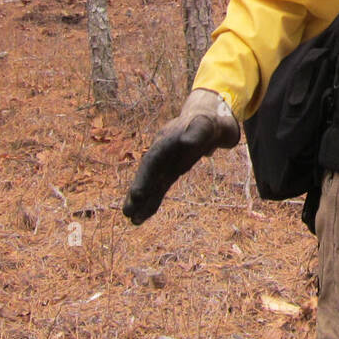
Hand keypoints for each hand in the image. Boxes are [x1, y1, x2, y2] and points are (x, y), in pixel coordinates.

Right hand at [123, 89, 239, 224]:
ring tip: (131, 220)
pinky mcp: (171, 171)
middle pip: (147, 174)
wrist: (211, 119)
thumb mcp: (207, 125)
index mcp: (166, 140)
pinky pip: (159, 188)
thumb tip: (188, 142)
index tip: (137, 195)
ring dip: (142, 202)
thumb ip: (198, 132)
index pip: (152, 161)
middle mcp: (161, 152)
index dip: (144, 178)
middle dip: (138, 193)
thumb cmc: (209, 122)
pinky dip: (152, 202)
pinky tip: (143, 216)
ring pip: (151, 184)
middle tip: (127, 212)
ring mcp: (165, 162)